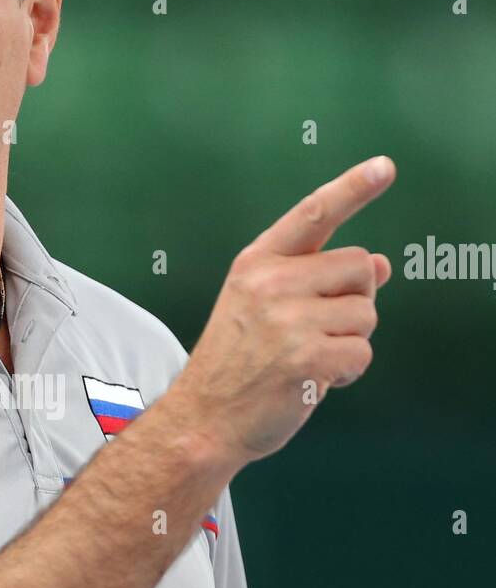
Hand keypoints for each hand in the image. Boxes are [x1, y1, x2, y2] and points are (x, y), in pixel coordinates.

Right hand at [170, 155, 395, 466]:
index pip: (313, 214)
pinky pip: (362, 352)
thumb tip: (381, 263)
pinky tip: (315, 378)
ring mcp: (289, 320)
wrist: (202, 420)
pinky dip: (348, 372)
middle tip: (321, 328)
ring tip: (309, 357)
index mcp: (256, 264)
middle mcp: (271, 283)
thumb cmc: (236, 364)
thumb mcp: (261, 307)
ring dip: (351, 340)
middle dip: (355, 298)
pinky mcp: (307, 357)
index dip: (353, 188)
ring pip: (366, 313)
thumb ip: (316, 280)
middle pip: (359, 266)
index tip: (385, 167)